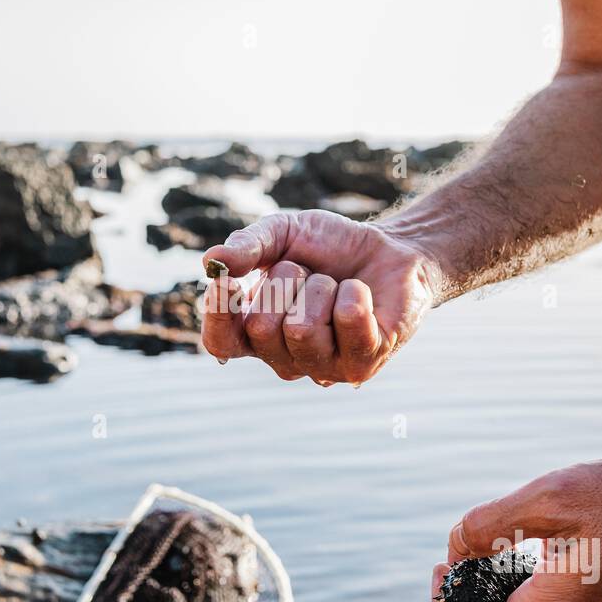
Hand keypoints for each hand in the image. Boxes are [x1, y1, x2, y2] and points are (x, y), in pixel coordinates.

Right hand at [201, 210, 440, 384]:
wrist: (389, 249)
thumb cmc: (329, 247)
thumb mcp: (283, 233)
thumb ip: (248, 246)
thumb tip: (212, 262)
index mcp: (255, 333)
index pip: (220, 342)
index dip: (219, 315)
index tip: (228, 281)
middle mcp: (285, 359)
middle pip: (261, 328)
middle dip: (287, 281)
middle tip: (310, 272)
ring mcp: (323, 368)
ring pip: (302, 329)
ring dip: (321, 288)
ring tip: (336, 284)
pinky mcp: (361, 366)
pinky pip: (346, 321)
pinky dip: (353, 292)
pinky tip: (361, 293)